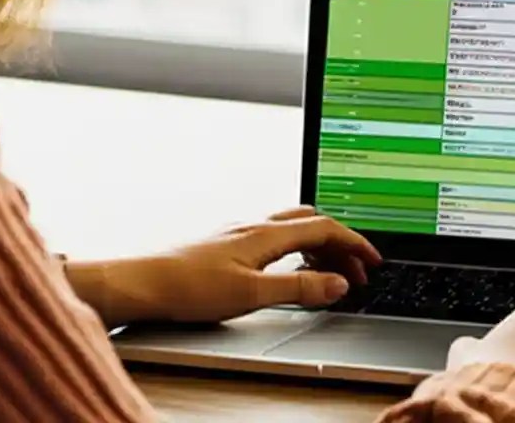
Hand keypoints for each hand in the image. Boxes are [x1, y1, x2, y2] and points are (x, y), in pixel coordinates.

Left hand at [65, 207, 380, 325]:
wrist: (142, 282)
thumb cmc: (188, 286)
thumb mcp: (252, 293)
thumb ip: (299, 288)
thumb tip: (338, 283)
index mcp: (267, 233)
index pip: (325, 228)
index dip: (355, 243)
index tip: (372, 261)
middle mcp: (255, 225)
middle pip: (313, 222)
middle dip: (341, 242)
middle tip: (355, 269)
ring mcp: (240, 231)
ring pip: (294, 226)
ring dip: (319, 244)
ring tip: (329, 271)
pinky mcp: (228, 242)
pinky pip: (276, 235)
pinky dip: (297, 248)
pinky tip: (288, 267)